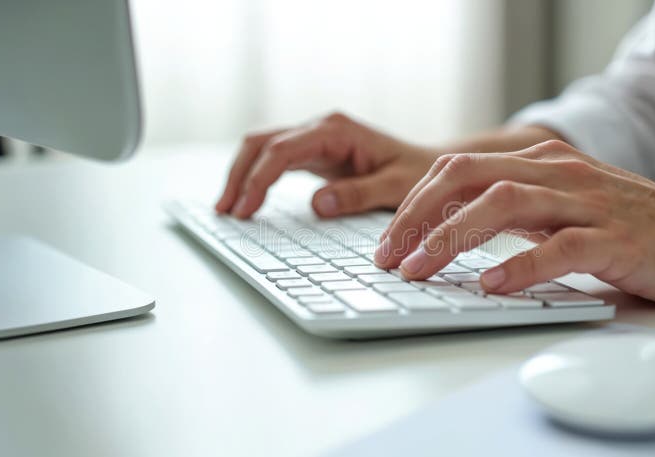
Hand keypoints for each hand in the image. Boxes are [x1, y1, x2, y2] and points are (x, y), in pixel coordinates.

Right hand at [215, 112, 440, 217]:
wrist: (430, 165)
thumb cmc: (417, 173)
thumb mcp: (396, 187)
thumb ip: (359, 195)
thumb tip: (318, 204)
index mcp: (336, 130)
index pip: (282, 150)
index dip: (258, 179)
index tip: (245, 208)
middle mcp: (320, 128)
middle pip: (261, 142)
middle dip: (239, 175)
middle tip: (225, 211)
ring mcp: (315, 139)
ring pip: (262, 148)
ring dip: (241, 175)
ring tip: (226, 210)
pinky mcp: (314, 153)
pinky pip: (275, 160)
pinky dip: (256, 178)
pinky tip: (246, 201)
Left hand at [374, 140, 654, 306]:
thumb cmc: (633, 226)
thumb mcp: (563, 208)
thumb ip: (516, 213)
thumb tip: (455, 234)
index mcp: (540, 162)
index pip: (458, 170)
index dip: (414, 204)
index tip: (389, 241)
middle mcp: (558, 171)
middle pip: (467, 177)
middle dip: (417, 215)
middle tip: (388, 256)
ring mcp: (588, 201)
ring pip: (504, 203)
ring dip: (451, 237)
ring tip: (419, 270)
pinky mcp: (617, 238)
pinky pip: (559, 246)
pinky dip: (520, 265)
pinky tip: (492, 285)